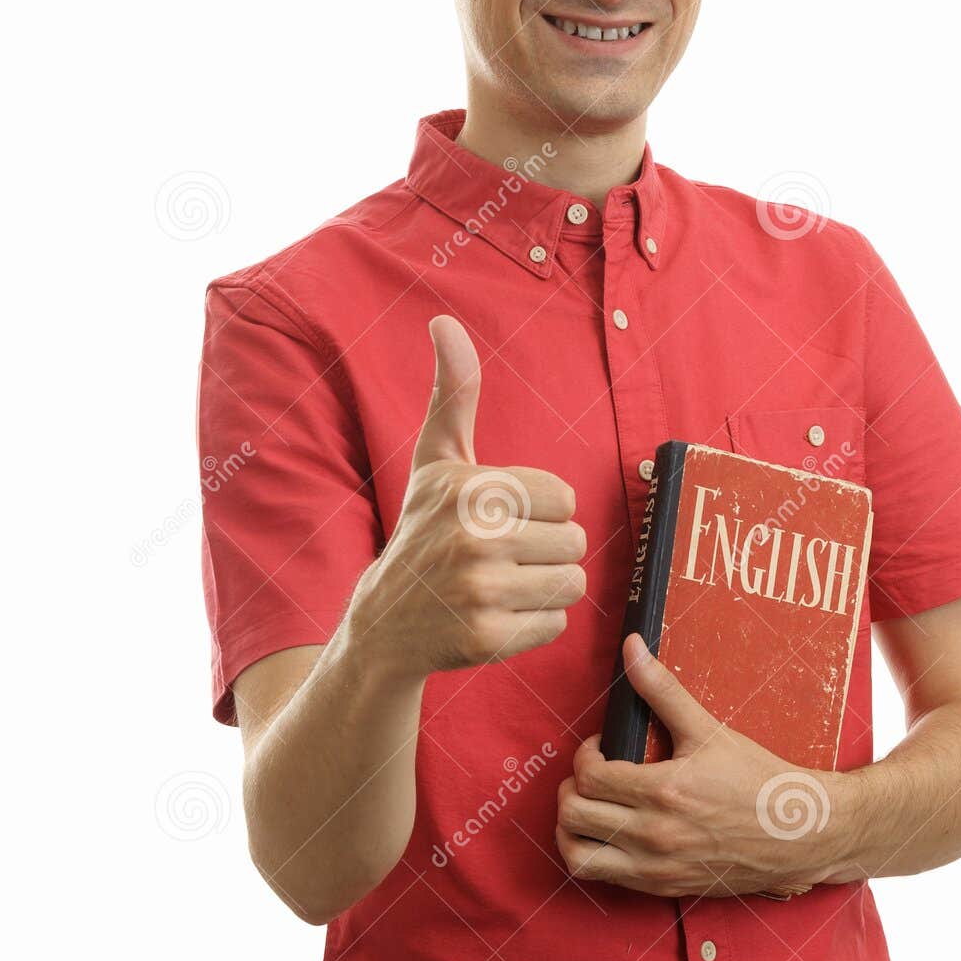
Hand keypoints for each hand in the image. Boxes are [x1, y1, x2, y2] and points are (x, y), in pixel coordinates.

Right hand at [344, 315, 586, 677]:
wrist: (385, 621)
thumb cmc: (423, 529)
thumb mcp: (436, 461)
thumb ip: (453, 392)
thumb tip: (443, 321)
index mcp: (472, 489)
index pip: (566, 498)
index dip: (541, 510)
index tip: (501, 519)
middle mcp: (475, 538)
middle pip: (575, 542)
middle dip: (546, 550)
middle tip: (502, 557)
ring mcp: (481, 592)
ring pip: (572, 583)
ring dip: (544, 587)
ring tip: (502, 584)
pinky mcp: (488, 639)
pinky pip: (556, 624)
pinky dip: (533, 624)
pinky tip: (495, 615)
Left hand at [555, 634, 843, 897]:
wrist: (799, 833)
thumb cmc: (757, 779)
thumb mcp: (708, 729)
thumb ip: (662, 688)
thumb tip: (632, 647)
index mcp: (661, 791)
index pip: (588, 775)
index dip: (585, 754)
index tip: (602, 748)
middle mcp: (653, 834)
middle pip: (572, 816)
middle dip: (572, 788)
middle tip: (593, 775)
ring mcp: (656, 867)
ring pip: (578, 857)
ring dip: (572, 829)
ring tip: (591, 807)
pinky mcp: (662, 887)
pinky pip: (605, 879)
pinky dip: (595, 854)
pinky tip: (613, 832)